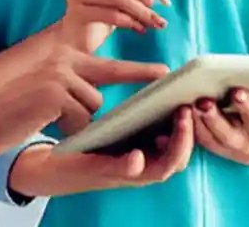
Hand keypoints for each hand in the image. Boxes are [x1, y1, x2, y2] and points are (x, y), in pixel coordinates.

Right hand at [0, 46, 167, 158]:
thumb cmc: (16, 110)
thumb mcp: (48, 93)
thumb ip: (71, 87)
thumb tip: (96, 97)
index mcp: (63, 57)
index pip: (107, 64)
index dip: (137, 70)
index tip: (165, 71)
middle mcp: (63, 60)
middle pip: (104, 80)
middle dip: (135, 77)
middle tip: (164, 74)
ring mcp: (59, 73)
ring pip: (92, 105)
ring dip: (77, 120)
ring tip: (49, 117)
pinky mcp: (54, 92)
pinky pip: (79, 118)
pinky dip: (66, 128)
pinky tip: (43, 121)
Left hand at [9, 107, 195, 196]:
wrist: (53, 162)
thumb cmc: (88, 138)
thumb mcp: (117, 119)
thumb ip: (136, 106)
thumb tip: (161, 73)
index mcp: (148, 151)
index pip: (181, 143)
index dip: (194, 126)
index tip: (196, 102)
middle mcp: (143, 165)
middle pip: (179, 157)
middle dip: (190, 135)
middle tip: (189, 110)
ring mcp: (127, 173)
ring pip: (162, 168)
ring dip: (176, 147)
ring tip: (179, 122)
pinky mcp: (104, 175)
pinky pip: (125, 173)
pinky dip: (134, 165)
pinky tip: (137, 155)